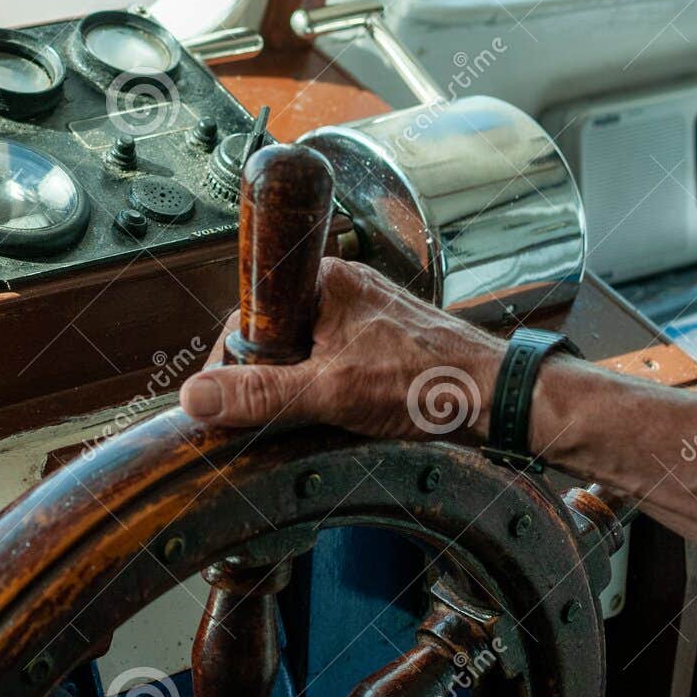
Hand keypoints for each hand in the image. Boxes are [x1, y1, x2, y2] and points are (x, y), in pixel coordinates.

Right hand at [178, 258, 506, 442]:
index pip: (248, 316)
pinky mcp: (379, 339)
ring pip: (302, 351)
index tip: (222, 400)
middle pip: (273, 335)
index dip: (230, 362)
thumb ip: (260, 395)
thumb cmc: (431, 382)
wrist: (501, 398)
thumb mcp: (330, 393)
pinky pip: (331, 360)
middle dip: (266, 379)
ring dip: (297, 387)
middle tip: (269, 417)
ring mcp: (362, 313)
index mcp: (322, 280)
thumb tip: (196, 397)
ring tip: (311, 416)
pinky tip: (337, 414)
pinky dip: (325, 389)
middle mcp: (340, 288)